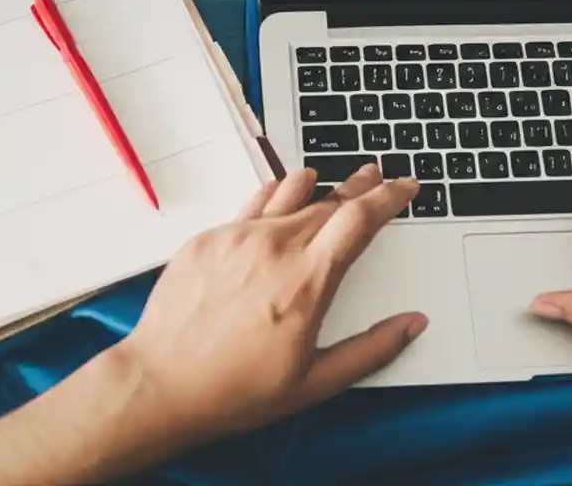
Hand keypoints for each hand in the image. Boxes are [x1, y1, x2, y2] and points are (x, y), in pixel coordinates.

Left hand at [114, 165, 426, 441]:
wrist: (159, 385)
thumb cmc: (233, 391)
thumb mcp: (315, 383)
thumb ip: (371, 350)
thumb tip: (412, 324)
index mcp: (306, 282)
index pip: (360, 219)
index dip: (389, 196)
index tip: (405, 185)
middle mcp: (273, 248)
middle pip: (329, 201)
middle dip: (359, 188)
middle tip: (375, 179)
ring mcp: (236, 238)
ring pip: (288, 193)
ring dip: (317, 185)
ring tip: (330, 179)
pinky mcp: (207, 239)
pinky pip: (250, 205)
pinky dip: (274, 196)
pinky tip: (279, 195)